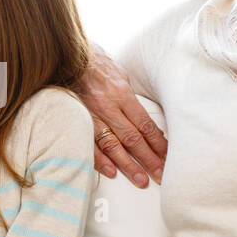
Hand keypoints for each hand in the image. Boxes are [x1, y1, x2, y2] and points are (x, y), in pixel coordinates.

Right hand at [75, 49, 166, 185]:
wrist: (67, 57)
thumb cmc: (96, 66)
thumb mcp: (120, 76)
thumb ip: (130, 98)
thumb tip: (143, 117)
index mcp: (121, 94)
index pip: (145, 124)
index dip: (158, 143)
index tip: (168, 157)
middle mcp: (108, 106)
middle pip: (133, 138)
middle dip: (149, 159)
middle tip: (161, 175)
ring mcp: (91, 115)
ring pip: (113, 145)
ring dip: (128, 165)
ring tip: (141, 180)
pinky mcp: (77, 120)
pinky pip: (89, 143)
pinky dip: (100, 160)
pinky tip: (111, 172)